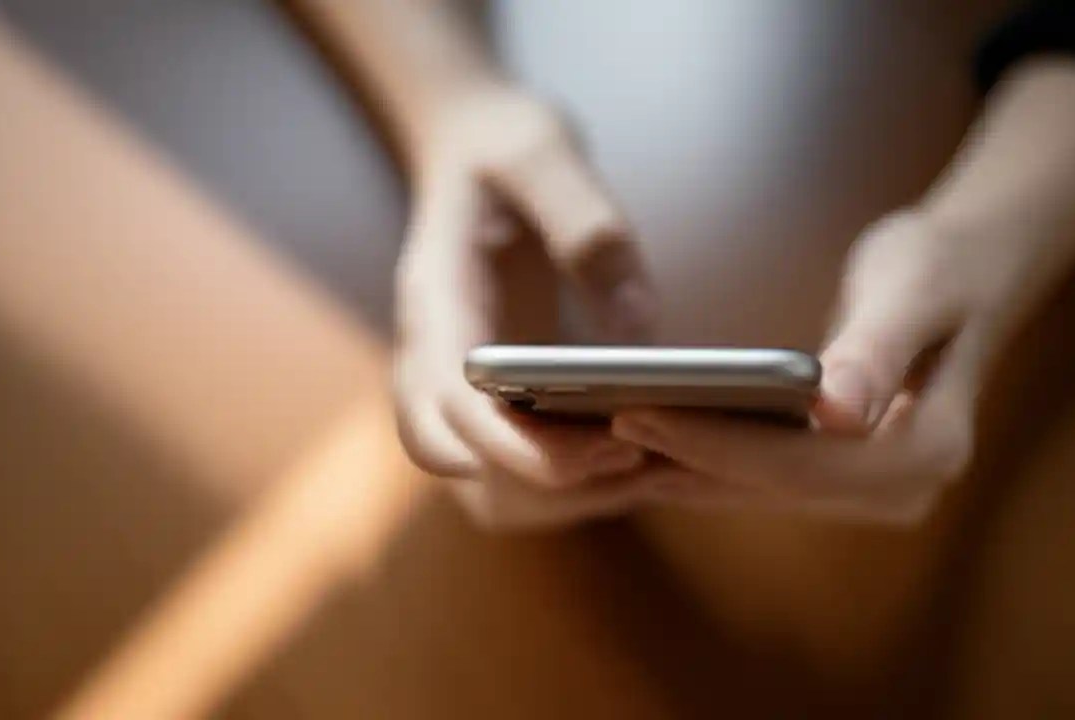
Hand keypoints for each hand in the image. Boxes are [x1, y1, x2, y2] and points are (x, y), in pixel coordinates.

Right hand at [393, 90, 659, 528]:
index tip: (594, 451)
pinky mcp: (489, 394)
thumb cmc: (500, 145)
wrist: (467, 146)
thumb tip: (641, 330)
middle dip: (541, 480)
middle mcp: (430, 358)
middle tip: (637, 457)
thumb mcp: (541, 152)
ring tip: (645, 464)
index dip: (510, 447)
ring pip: (481, 483)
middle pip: (458, 462)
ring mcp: (453, 382)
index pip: (446, 405)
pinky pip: (510, 467)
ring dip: (553, 494)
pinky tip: (632, 453)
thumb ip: (588, 226)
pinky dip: (564, 481)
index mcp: (434, 302)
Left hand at [613, 210, 1015, 524]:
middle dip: (679, 458)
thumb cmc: (938, 268)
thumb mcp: (913, 288)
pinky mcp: (839, 483)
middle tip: (586, 428)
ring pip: (754, 491)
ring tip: (591, 441)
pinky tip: (638, 441)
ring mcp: (870, 493)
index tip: (633, 414)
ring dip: (678, 467)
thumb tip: (837, 416)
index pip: (798, 464)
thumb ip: (878, 349)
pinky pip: (756, 481)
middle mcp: (900, 490)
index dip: (713, 442)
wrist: (961, 278)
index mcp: (925, 450)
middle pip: (768, 487)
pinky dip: (698, 461)